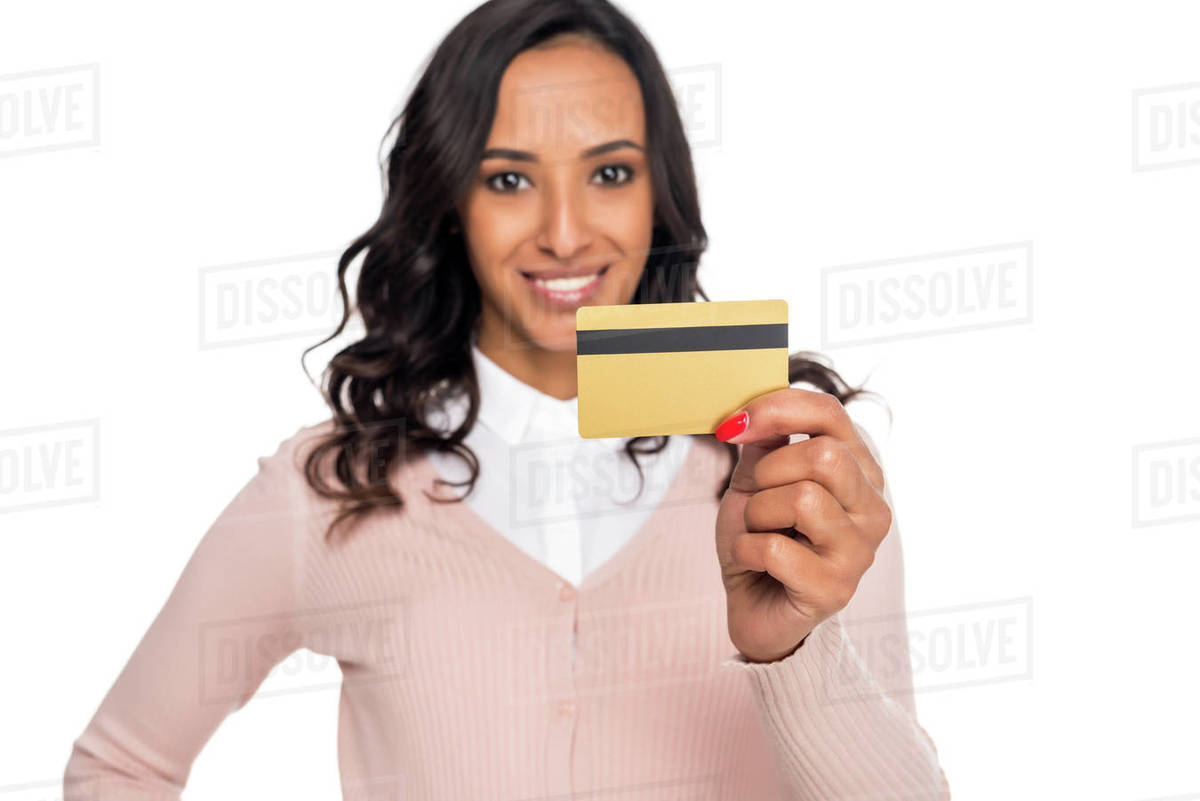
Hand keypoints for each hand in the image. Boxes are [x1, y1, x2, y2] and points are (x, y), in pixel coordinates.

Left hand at [714, 388, 891, 662]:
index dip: (777, 408)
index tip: (733, 425)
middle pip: (824, 455)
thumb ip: (765, 441)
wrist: (753, 606)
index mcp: (859, 470)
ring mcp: (860, 551)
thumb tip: (757, 407)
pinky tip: (753, 563)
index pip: (830, 413)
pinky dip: (746, 550)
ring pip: (803, 499)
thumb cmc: (761, 538)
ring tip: (758, 534)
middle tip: (756, 502)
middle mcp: (872, 508)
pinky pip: (775, 549)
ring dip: (757, 515)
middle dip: (769, 473)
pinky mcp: (836, 589)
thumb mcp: (756, 480)